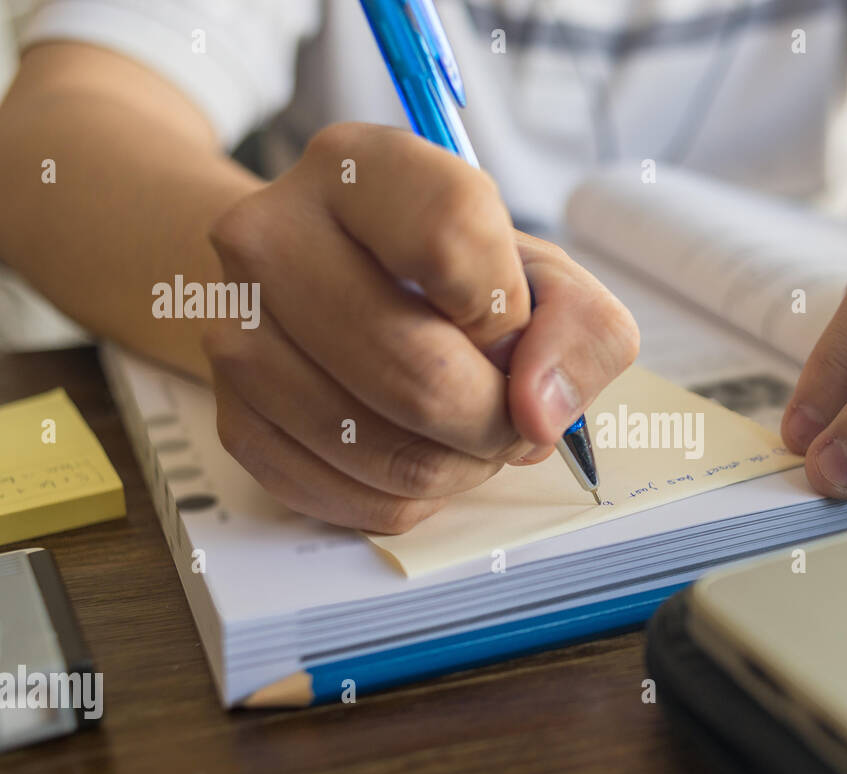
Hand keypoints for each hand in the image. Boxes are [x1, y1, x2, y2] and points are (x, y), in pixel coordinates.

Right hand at [202, 123, 637, 531]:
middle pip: (420, 376)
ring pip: (390, 456)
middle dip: (496, 420)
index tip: (509, 329)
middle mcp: (271, 237)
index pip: (450, 241)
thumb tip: (537, 414)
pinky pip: (358, 501)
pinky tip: (417, 451)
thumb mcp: (543, 274)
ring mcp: (234, 334)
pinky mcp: (234, 421)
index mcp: (357, 168)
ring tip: (465, 429)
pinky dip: (415, 496)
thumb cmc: (451, 278)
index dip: (506, 315)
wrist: (331, 287)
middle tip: (509, 412)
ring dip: (460, 466)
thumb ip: (581, 326)